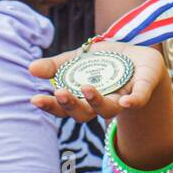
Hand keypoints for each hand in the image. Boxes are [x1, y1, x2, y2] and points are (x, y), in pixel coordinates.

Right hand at [29, 42, 165, 122]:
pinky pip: (138, 100)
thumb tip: (31, 68)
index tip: (35, 99)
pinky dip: (133, 102)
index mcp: (83, 98)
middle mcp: (101, 103)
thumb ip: (56, 66)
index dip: (50, 106)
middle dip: (71, 105)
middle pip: (84, 113)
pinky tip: (126, 102)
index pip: (64, 108)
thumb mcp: (78, 59)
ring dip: (96, 101)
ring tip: (87, 88)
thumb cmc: (105, 62)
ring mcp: (121, 99)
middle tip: (60, 93)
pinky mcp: (141, 92)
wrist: (140, 58)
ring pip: (108, 109)